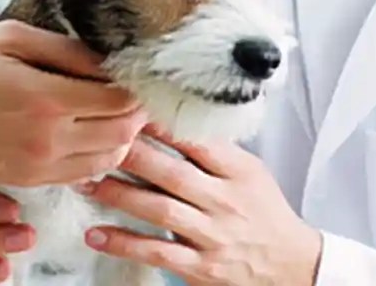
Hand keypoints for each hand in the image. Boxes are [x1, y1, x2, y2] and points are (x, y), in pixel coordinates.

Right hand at [0, 19, 146, 186]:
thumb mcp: (7, 38)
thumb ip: (63, 48)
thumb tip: (106, 59)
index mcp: (47, 99)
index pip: (123, 100)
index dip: (136, 84)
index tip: (131, 68)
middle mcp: (50, 140)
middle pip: (125, 132)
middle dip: (134, 109)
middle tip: (126, 86)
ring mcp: (40, 166)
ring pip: (110, 157)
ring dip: (119, 133)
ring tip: (105, 107)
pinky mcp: (29, 180)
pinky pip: (83, 173)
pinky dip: (96, 153)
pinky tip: (82, 128)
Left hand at [80, 127, 321, 285]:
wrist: (291, 266)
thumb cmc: (265, 214)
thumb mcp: (250, 173)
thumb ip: (213, 150)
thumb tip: (172, 118)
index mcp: (237, 172)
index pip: (196, 141)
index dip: (161, 125)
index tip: (130, 109)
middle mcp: (223, 201)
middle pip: (171, 172)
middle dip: (130, 154)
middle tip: (96, 140)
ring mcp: (210, 235)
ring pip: (157, 210)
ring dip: (117, 195)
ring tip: (85, 182)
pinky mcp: (199, 266)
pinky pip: (156, 251)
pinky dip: (123, 243)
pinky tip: (96, 234)